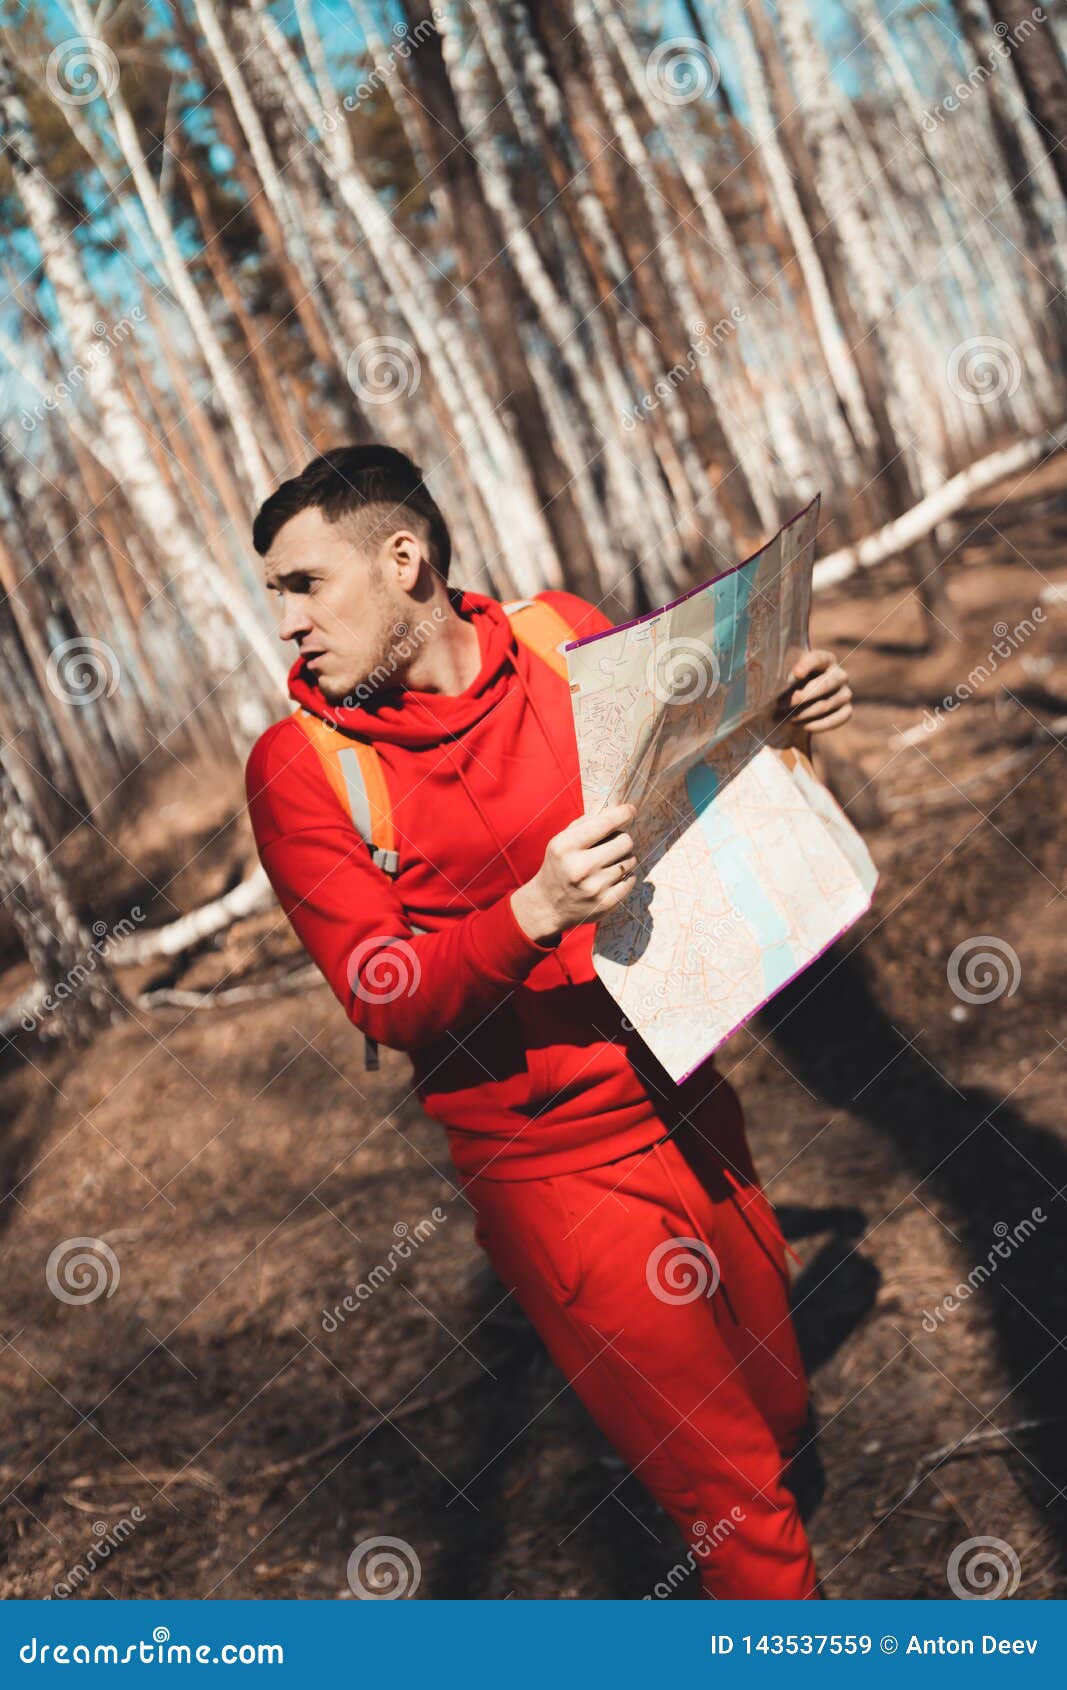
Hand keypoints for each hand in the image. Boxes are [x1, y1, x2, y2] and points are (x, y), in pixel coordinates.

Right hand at [511, 803, 638, 941]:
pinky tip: (610, 877)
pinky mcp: (606, 902)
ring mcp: (594, 887)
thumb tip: (619, 810)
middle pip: (624, 841)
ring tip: (608, 863)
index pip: (604, 824)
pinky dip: (625, 875)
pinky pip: (631, 879)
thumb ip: (587, 823)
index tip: (630, 810)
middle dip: (622, 838)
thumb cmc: (559, 865)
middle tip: (613, 843)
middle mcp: (580, 867)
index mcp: (565, 847)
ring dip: (623, 857)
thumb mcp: (562, 841)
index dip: (622, 813)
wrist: (548, 905)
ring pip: (630, 860)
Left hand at [777, 648, 852, 733]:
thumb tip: (786, 681)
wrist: (802, 701)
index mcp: (826, 659)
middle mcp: (840, 675)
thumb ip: (786, 671)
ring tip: (784, 718)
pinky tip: (799, 726)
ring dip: (802, 714)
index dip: (807, 665)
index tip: (795, 674)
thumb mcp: (788, 672)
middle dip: (799, 697)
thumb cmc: (792, 683)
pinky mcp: (847, 711)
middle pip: (823, 686)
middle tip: (780, 705)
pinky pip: (834, 720)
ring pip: (825, 706)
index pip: (818, 658)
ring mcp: (846, 693)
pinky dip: (815, 725)